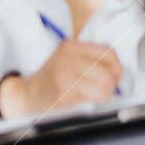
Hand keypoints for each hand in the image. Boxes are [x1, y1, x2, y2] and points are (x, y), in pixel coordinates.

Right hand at [0, 40, 122, 117]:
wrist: (28, 93)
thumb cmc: (52, 79)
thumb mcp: (68, 60)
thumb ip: (88, 59)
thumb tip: (116, 68)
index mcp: (71, 46)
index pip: (107, 52)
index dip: (116, 65)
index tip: (116, 74)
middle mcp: (69, 57)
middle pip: (108, 68)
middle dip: (114, 80)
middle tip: (110, 87)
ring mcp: (66, 72)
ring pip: (104, 81)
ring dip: (107, 91)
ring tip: (102, 93)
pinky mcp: (65, 89)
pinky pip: (95, 94)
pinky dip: (98, 98)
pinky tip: (91, 98)